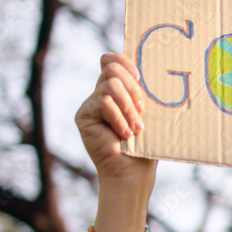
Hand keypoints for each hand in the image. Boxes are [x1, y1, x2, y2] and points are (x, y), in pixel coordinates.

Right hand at [75, 52, 156, 188]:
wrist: (133, 170)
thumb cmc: (146, 143)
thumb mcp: (148, 113)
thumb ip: (143, 91)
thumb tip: (148, 71)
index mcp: (118, 90)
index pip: (112, 60)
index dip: (124, 60)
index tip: (139, 76)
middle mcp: (101, 93)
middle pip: (112, 68)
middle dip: (132, 87)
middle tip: (141, 110)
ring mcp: (91, 103)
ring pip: (110, 85)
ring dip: (128, 107)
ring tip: (136, 127)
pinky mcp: (83, 115)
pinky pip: (103, 102)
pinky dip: (119, 118)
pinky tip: (125, 134)